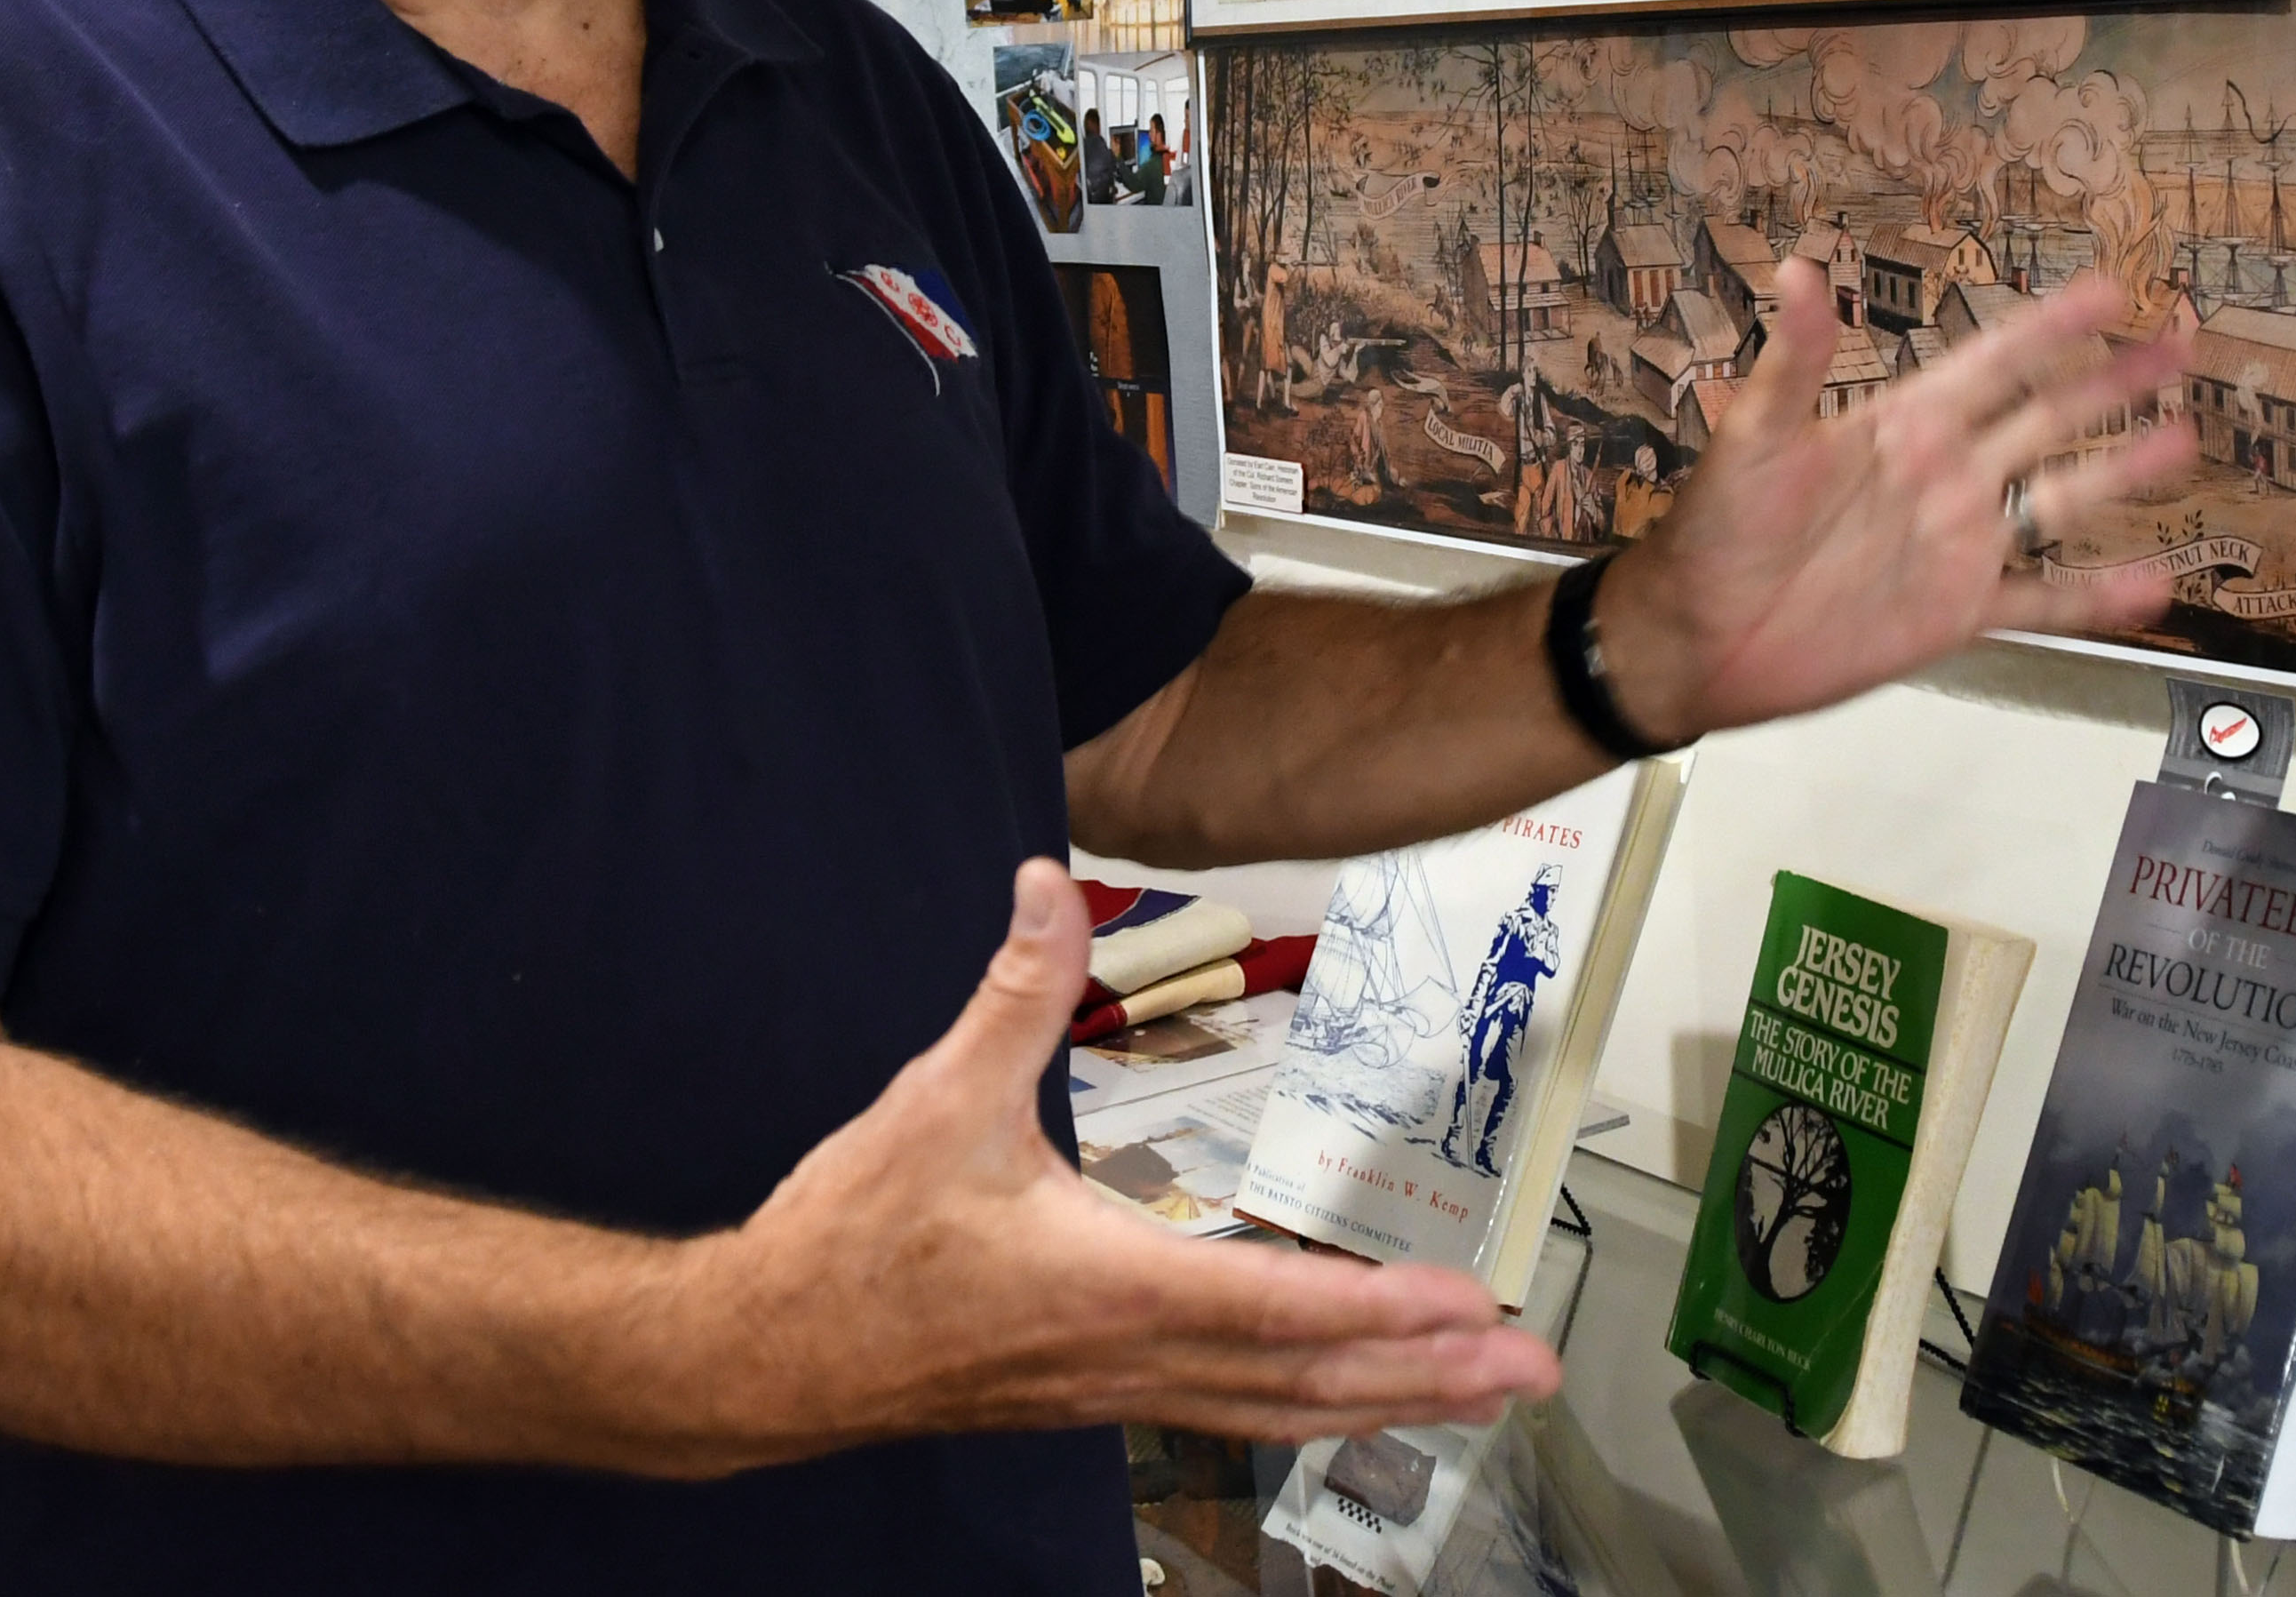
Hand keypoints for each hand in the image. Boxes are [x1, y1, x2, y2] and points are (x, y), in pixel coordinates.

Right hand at [699, 860, 1559, 1467]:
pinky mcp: (1093, 1394)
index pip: (1275, 1312)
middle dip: (1429, 1378)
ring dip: (1385, 1400)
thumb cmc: (850, 1244)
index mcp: (1108, 1289)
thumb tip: (1049, 884)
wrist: (767, 1355)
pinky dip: (1307, 1404)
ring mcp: (1113, 1389)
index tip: (1470, 1313)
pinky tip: (1339, 1391)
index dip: (1381, 1315)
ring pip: (1276, 1412)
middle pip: (1306, 1386)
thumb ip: (1012, 990)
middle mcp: (1127, 1357)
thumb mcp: (934, 1098)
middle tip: (1528, 1372)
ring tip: (1473, 1391)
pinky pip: (1230, 1412)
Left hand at [1601, 263, 2191, 741]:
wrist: (1700, 636)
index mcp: (1902, 423)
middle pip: (2048, 417)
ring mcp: (1957, 543)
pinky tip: (2153, 581)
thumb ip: (1794, 359)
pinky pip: (2042, 599)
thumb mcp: (1753, 436)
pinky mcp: (1958, 610)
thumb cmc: (1715, 532)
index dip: (2051, 326)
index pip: (1993, 361)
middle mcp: (1943, 474)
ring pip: (2060, 499)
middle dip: (2113, 382)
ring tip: (2184, 441)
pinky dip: (2097, 595)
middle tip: (2177, 345)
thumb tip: (1799, 270)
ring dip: (2122, 471)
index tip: (2110, 290)